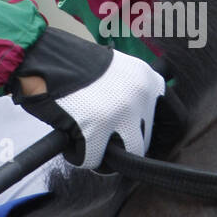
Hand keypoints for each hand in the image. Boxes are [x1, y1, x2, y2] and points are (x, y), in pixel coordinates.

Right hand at [9, 26, 164, 169]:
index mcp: (148, 81)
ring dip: (104, 156)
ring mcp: (118, 113)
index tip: (150, 145)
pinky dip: (79, 156)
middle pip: (144, 143)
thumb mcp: (116, 72)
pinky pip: (93, 160)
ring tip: (85, 144)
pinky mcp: (94, 128)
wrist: (40, 55)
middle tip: (101, 141)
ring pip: (123, 157)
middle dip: (122, 146)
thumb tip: (142, 130)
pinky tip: (69, 143)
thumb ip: (133, 95)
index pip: (175, 120)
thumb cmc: (71, 65)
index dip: (162, 138)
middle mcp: (139, 96)